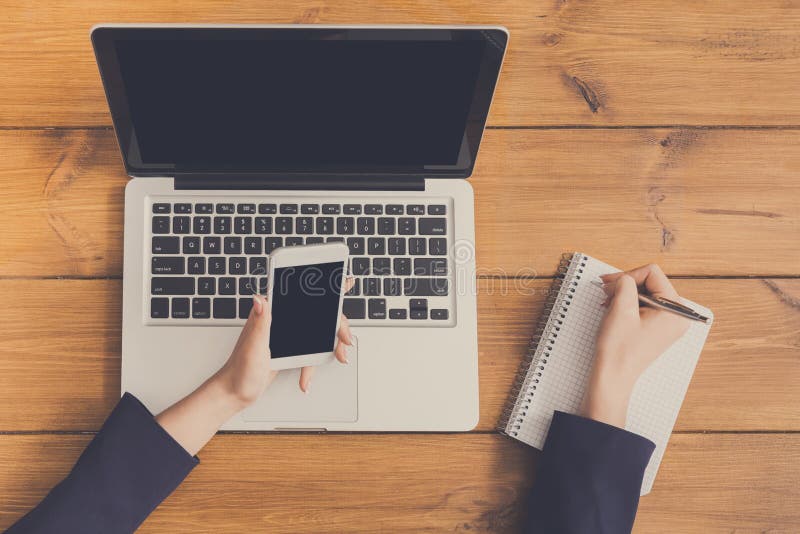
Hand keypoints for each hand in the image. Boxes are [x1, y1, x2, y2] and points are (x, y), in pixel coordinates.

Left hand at [214, 289, 354, 407]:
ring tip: (339, 356)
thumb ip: (260, 322)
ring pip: (318, 333)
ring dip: (331, 345)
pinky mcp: (289, 350)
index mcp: (271, 316)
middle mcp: (280, 322)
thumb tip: (261, 298)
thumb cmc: (239, 371)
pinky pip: (310, 352)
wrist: (235, 393)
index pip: (301, 296)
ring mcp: (287, 336)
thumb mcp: (252, 346)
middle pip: (319, 316)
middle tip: (345, 340)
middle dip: (337, 327)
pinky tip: (306, 380)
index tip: (344, 282)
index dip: (325, 288)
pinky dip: (312, 367)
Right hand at [580, 264, 689, 427]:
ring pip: (646, 292)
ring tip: (608, 304)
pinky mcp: (658, 328)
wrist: (614, 376)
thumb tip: (624, 277)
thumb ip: (625, 283)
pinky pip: (645, 305)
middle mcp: (677, 315)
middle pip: (650, 282)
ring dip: (625, 294)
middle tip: (606, 293)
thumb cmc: (619, 349)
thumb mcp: (621, 308)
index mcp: (675, 310)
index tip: (609, 284)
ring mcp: (668, 322)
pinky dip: (628, 304)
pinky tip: (615, 310)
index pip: (652, 274)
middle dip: (626, 285)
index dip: (628, 275)